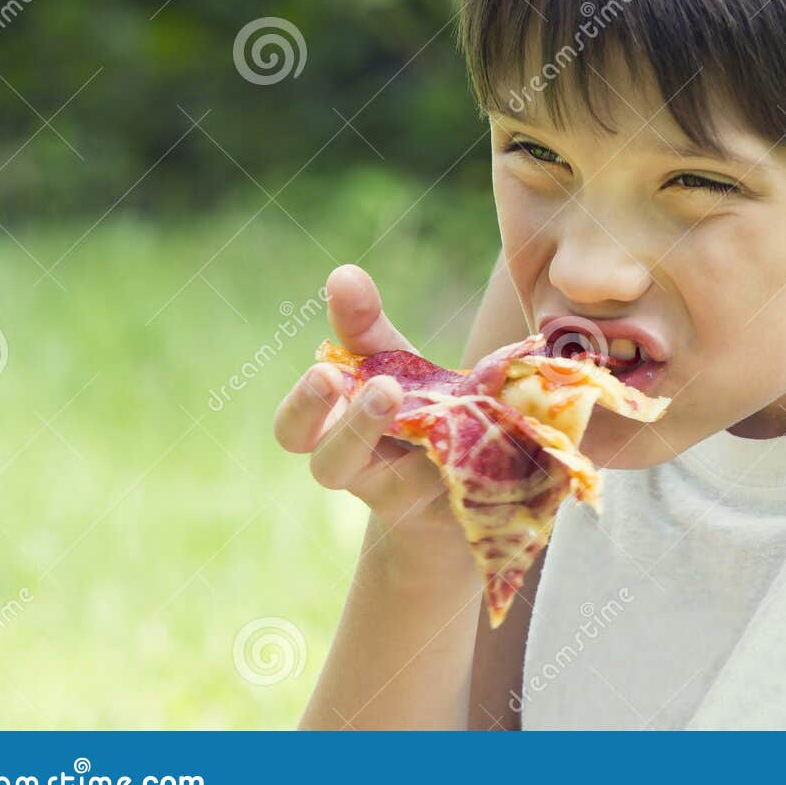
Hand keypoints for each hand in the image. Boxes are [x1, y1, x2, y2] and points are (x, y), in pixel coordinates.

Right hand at [273, 264, 459, 539]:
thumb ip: (364, 325)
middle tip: (384, 388)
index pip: (293, 430)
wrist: (465, 481)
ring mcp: (405, 498)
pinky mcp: (451, 511)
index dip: (305, 405)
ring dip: (423, 451)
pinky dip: (473, 457)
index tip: (327, 370)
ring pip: (398, 489)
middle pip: (328, 465)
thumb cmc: (414, 411)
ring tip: (446, 413)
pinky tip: (492, 428)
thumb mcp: (390, 364)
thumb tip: (342, 273)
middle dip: (353, 426)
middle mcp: (359, 472)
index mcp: (332, 432)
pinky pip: (457, 493)